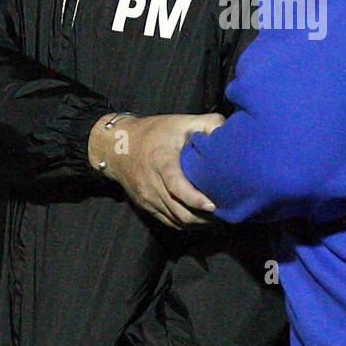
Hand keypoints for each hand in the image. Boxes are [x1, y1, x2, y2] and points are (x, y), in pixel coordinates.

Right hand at [91, 113, 224, 228]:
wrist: (116, 146)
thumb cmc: (153, 132)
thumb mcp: (180, 121)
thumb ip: (207, 123)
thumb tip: (228, 131)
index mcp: (161, 161)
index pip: (176, 186)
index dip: (195, 199)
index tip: (213, 205)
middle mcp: (151, 184)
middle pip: (179, 210)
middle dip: (204, 218)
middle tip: (226, 215)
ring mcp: (147, 198)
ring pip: (175, 220)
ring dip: (197, 223)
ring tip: (218, 221)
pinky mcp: (146, 206)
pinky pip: (168, 221)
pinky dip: (186, 224)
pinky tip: (201, 221)